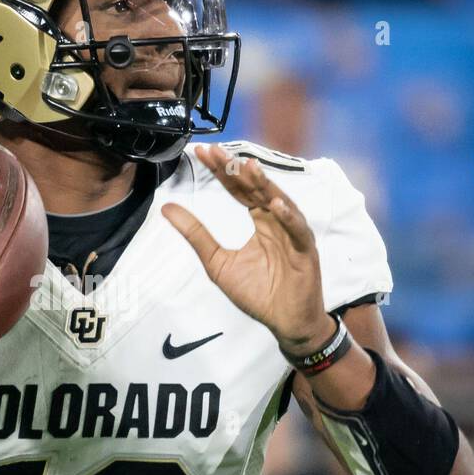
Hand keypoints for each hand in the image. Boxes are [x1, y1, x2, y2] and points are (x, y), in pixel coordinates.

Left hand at [162, 145, 332, 352]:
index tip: (202, 152)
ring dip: (263, 184)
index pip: (238, 189)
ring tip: (247, 167)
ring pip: (279, 202)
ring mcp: (293, 233)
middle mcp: (277, 221)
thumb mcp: (217, 262)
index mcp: (259, 221)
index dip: (222, 171)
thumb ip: (196, 234)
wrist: (285, 322)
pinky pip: (298, 230)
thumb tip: (167, 208)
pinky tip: (275, 204)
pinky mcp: (306, 251)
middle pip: (256, 189)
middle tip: (216, 151)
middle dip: (236, 169)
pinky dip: (288, 217)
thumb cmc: (258, 293)